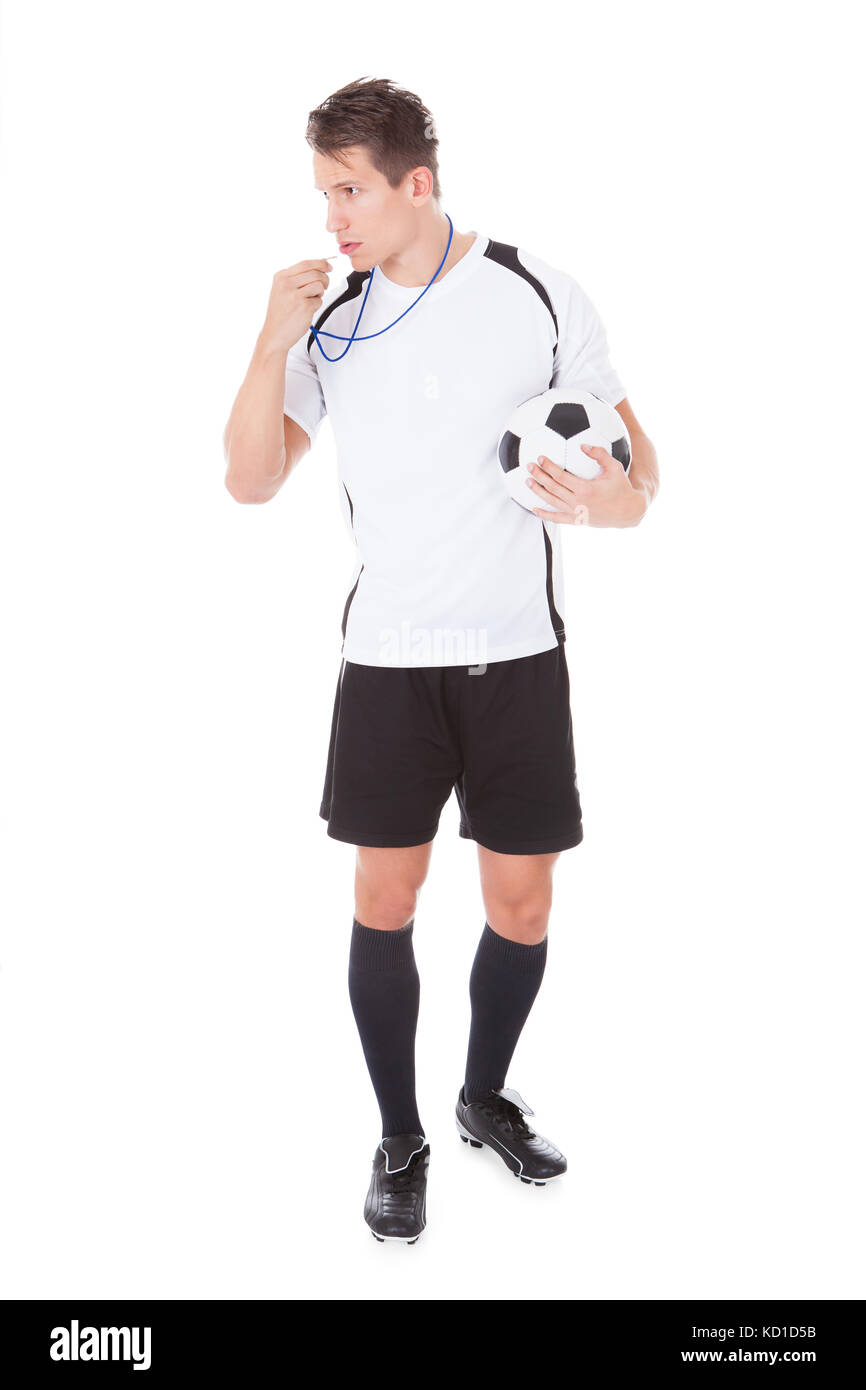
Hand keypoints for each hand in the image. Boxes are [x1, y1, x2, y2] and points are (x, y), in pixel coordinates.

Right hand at [259, 258, 333, 355]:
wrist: (274, 334)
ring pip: (319, 285)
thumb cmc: (280, 314)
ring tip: (311, 300)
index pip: (305, 263)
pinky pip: (319, 301)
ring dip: (320, 293)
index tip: (329, 267)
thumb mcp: (281, 290)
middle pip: (315, 273)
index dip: (321, 263)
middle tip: (325, 286)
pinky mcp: (304, 307)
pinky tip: (307, 310)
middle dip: (325, 279)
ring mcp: (295, 295)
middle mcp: (286, 284)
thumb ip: (296, 278)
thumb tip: (319, 268)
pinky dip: (317, 305)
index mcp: (281, 277)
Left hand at [526, 445, 645, 526]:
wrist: (627, 512)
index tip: (541, 458)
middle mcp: (578, 503)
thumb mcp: (614, 468)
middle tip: (529, 466)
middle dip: (539, 476)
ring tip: (527, 481)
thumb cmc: (621, 487)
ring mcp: (576, 513)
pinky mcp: (576, 521)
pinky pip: (557, 519)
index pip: (561, 477)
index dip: (549, 467)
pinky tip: (534, 508)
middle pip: (553, 488)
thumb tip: (583, 445)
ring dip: (538, 491)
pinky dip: (544, 514)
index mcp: (586, 489)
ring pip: (552, 502)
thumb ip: (599, 454)